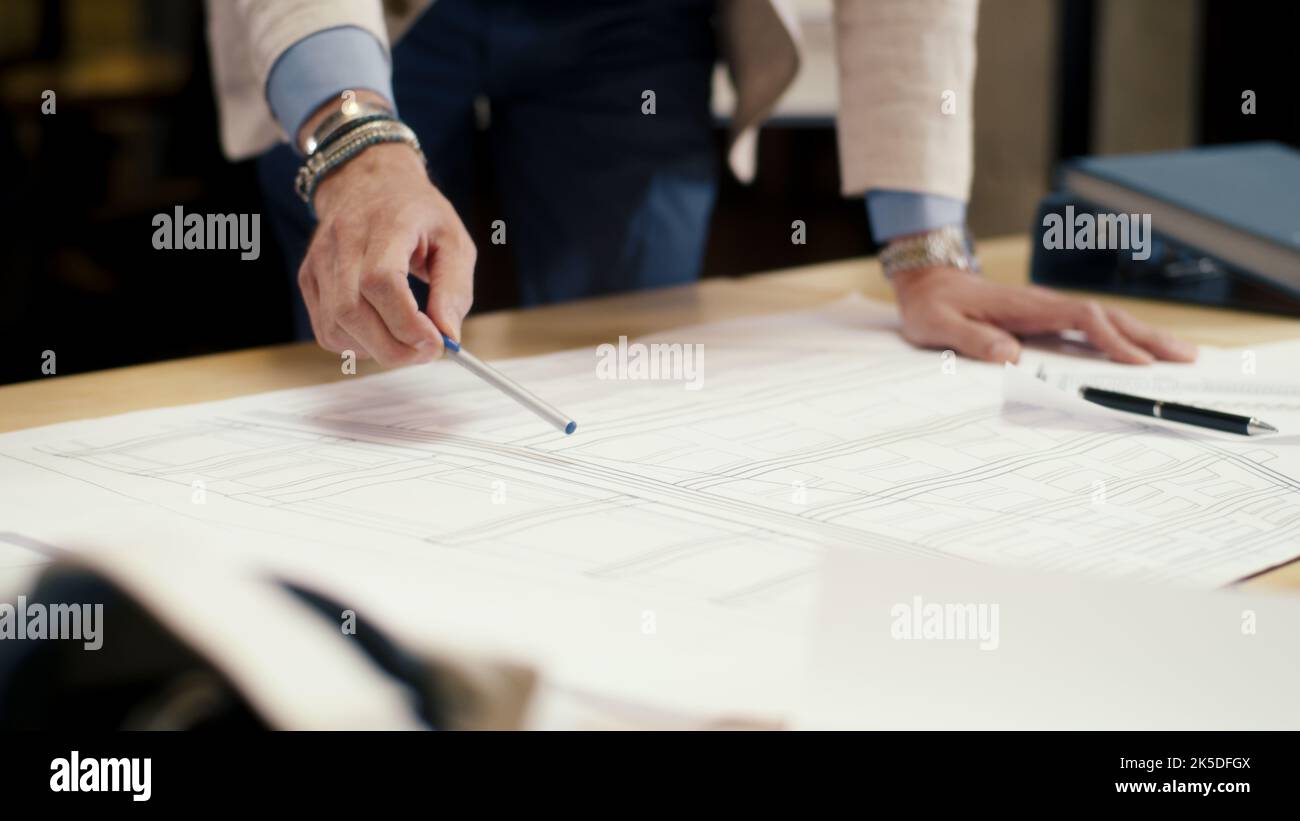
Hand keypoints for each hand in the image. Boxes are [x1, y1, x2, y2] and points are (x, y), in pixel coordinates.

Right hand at [299, 142, 474, 365]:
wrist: (369, 181)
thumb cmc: (417, 213)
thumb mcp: (454, 241)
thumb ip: (454, 289)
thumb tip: (448, 335)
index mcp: (384, 224)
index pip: (381, 282)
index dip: (407, 323)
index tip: (436, 342)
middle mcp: (343, 241)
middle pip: (352, 311)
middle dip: (393, 347)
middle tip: (425, 352)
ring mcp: (319, 260)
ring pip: (335, 326)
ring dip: (375, 349)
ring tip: (405, 339)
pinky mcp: (308, 278)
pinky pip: (326, 329)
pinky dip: (356, 344)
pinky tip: (380, 331)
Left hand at [891, 266, 1197, 364]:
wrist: (927, 281)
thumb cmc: (933, 305)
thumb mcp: (940, 325)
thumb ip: (971, 339)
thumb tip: (1009, 356)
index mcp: (1026, 306)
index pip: (1082, 318)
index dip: (1112, 340)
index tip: (1138, 362)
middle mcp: (1044, 305)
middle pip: (1107, 317)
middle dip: (1148, 337)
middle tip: (1189, 357)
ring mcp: (1048, 311)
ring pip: (1105, 320)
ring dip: (1143, 337)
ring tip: (1182, 355)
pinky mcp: (1045, 319)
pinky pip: (1091, 328)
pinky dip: (1121, 338)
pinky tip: (1140, 353)